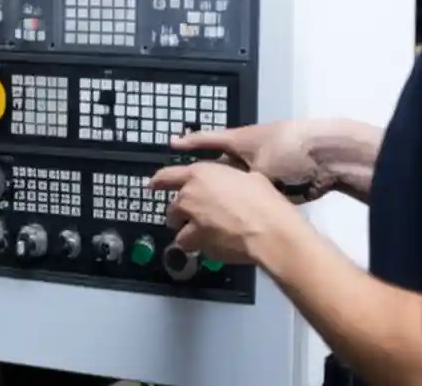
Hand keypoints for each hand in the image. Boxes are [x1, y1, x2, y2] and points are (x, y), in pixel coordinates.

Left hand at [148, 161, 307, 264]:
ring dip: (188, 235)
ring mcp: (190, 221)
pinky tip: (217, 247)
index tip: (151, 186)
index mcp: (199, 174)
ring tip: (206, 237)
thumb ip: (228, 179)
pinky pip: (193, 247)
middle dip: (180, 216)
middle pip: (172, 208)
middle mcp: (188, 195)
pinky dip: (201, 248)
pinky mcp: (197, 242)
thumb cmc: (264, 199)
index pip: (166, 176)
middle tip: (197, 219)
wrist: (269, 230)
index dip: (157, 182)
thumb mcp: (247, 177)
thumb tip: (231, 184)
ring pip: (179, 232)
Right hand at [172, 120, 339, 201]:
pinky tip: (234, 213)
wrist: (332, 157)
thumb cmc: (290, 154)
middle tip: (184, 188)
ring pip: (237, 180)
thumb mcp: (259, 168)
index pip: (208, 140)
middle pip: (221, 164)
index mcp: (240, 139)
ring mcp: (266, 165)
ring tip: (206, 206)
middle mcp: (250, 151)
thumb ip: (239, 185)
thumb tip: (222, 202)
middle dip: (205, 175)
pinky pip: (254, 191)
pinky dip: (244, 200)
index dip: (190, 143)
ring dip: (226, 191)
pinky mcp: (281, 181)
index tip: (172, 145)